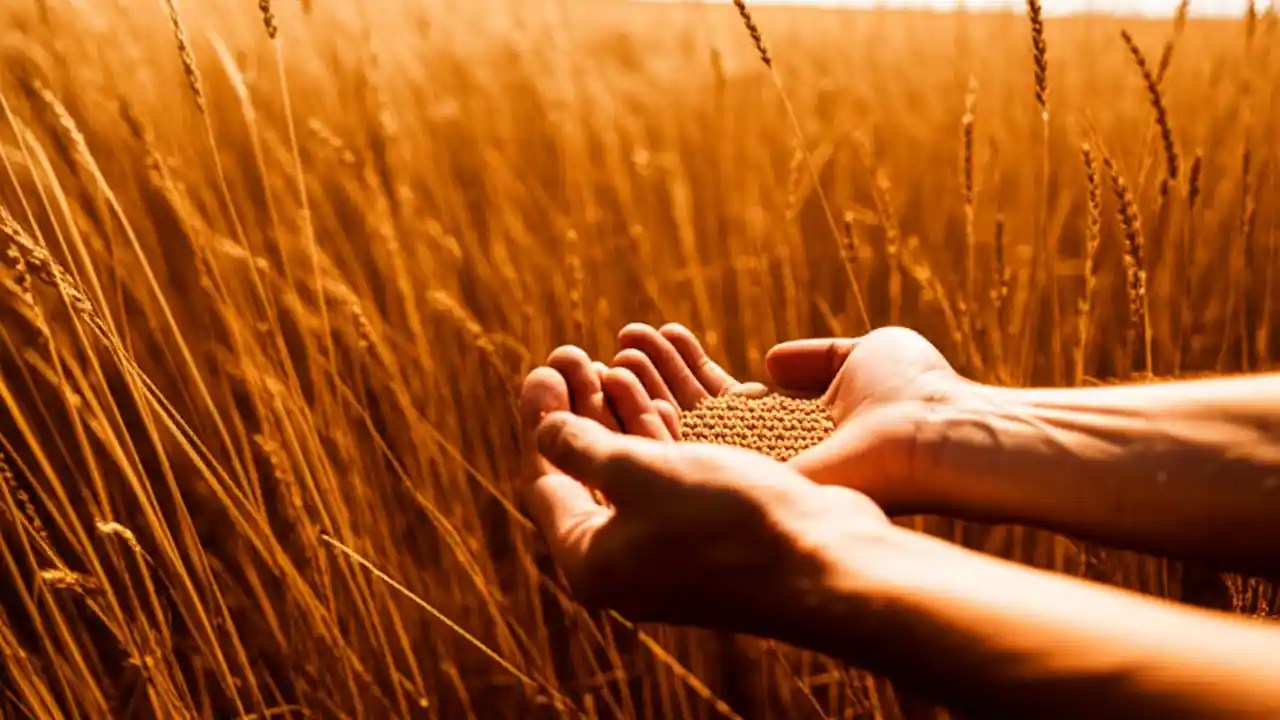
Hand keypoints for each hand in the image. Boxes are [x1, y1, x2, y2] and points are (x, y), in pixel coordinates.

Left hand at [519, 370, 887, 627]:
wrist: (825, 561)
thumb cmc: (725, 521)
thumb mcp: (638, 473)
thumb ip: (583, 447)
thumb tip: (545, 430)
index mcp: (593, 564)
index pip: (546, 483)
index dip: (540, 421)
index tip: (543, 368)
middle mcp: (626, 565)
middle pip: (586, 473)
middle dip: (579, 408)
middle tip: (572, 353)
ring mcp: (671, 550)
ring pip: (631, 470)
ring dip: (620, 412)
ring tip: (614, 357)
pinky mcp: (712, 533)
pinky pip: (671, 474)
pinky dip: (660, 432)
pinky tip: (657, 387)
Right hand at [613, 324, 974, 510]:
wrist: (938, 431)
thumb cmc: (915, 390)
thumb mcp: (859, 354)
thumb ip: (812, 358)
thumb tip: (768, 360)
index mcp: (792, 426)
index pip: (721, 399)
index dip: (685, 367)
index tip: (654, 333)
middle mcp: (767, 455)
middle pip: (694, 416)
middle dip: (655, 377)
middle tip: (618, 341)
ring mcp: (755, 473)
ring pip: (682, 436)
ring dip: (643, 395)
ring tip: (611, 355)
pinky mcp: (750, 483)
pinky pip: (687, 455)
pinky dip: (650, 421)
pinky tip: (623, 387)